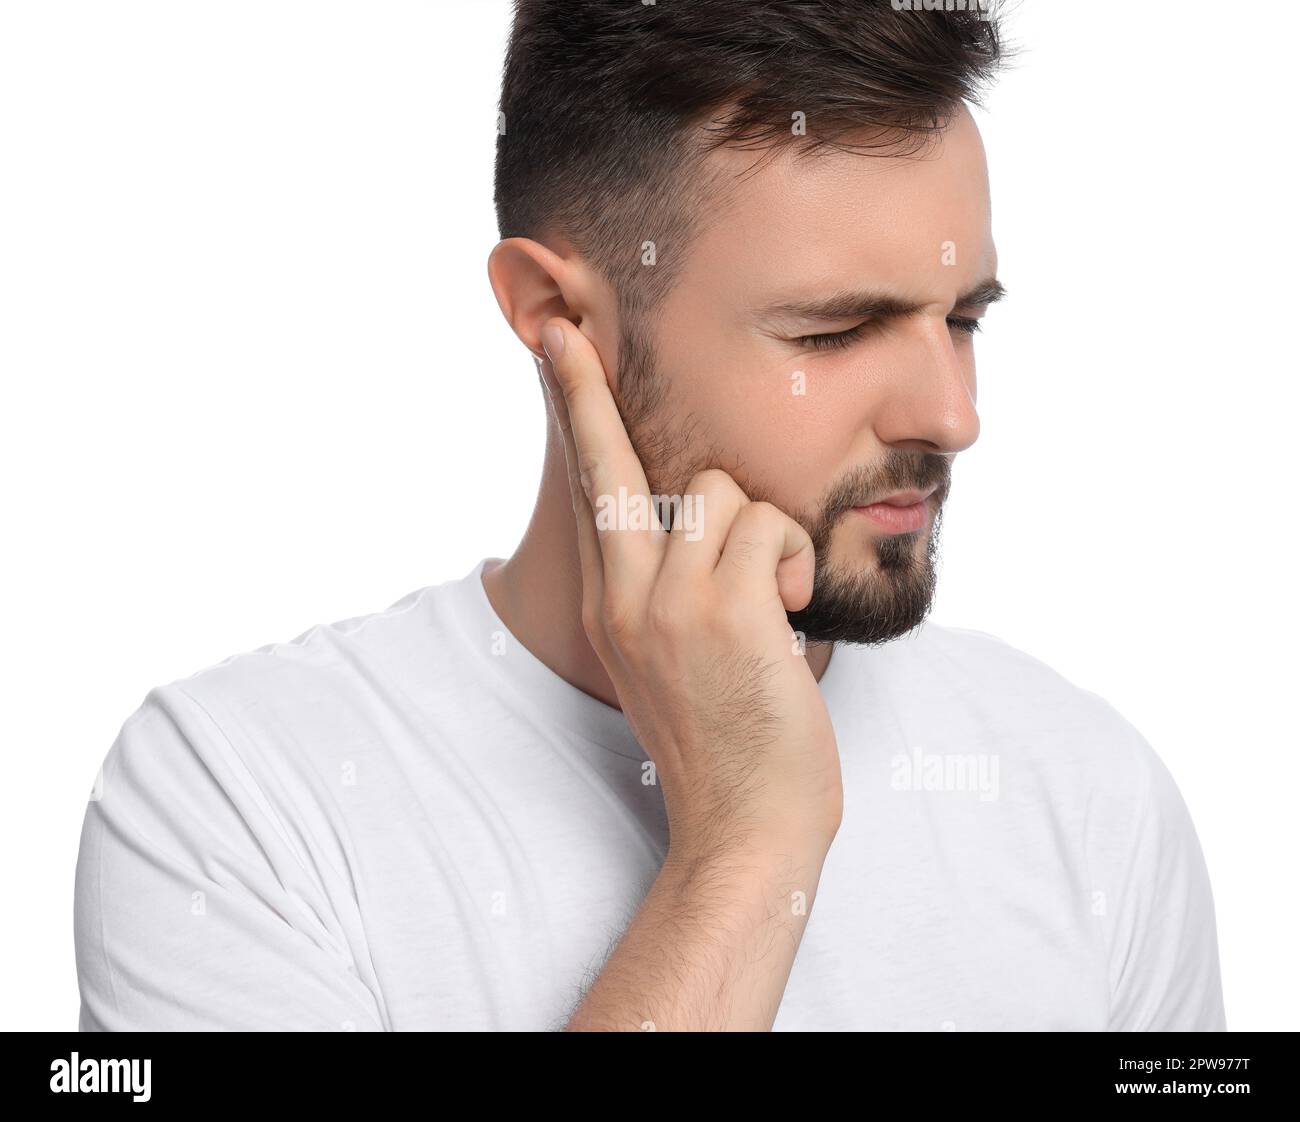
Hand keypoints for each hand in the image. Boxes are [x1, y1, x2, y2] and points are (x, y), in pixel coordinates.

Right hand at [539, 318, 842, 860]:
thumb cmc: (729, 741)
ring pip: (717, 489)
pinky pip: (767, 524)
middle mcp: (624, 597)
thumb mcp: (674, 659)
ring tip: (772, 594)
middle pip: (618, 464)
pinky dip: (792, 558)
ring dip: (762, 529)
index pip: (586, 489)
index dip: (574, 409)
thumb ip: (669, 586)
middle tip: (569, 335)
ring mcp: (668, 602)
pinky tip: (789, 612)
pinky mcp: (724, 611)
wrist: (745, 828)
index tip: (556, 343)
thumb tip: (702, 517)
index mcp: (613, 606)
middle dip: (606, 405)